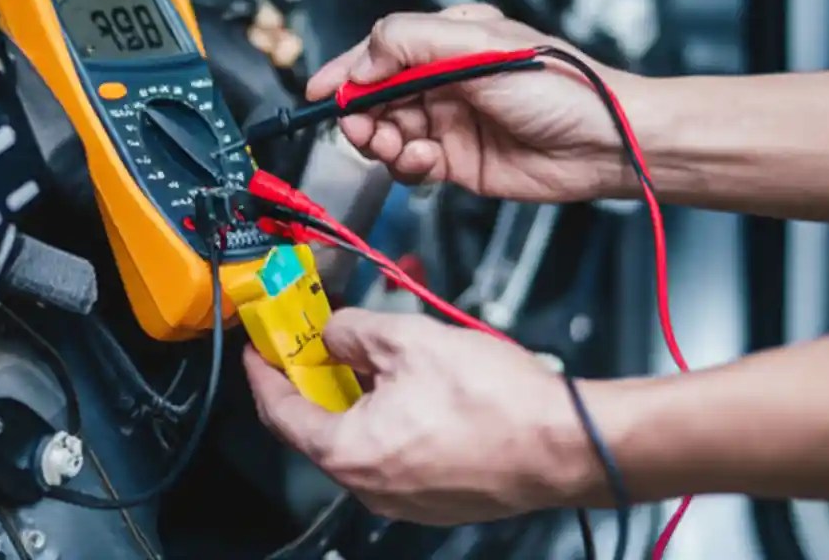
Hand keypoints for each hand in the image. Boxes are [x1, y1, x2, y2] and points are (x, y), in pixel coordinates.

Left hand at [243, 308, 594, 524]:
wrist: (568, 443)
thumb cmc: (500, 405)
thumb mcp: (408, 340)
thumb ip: (354, 332)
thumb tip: (336, 332)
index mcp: (349, 453)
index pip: (279, 412)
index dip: (264, 372)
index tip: (260, 349)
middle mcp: (372, 485)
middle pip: (319, 425)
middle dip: (316, 374)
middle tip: (317, 338)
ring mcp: (406, 496)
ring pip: (361, 436)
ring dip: (357, 391)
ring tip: (374, 349)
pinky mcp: (438, 495)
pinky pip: (396, 450)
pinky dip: (389, 414)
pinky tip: (410, 382)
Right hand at [308, 4, 642, 201]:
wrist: (603, 144)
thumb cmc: (561, 88)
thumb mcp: (480, 47)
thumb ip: (412, 42)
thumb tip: (363, 60)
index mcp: (448, 40)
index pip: (380, 52)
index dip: (346, 71)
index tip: (321, 92)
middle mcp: (443, 80)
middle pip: (376, 97)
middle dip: (362, 114)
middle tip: (364, 129)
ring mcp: (448, 122)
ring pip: (388, 134)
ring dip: (384, 143)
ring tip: (403, 147)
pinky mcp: (455, 163)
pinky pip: (410, 165)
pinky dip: (408, 166)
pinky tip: (428, 162)